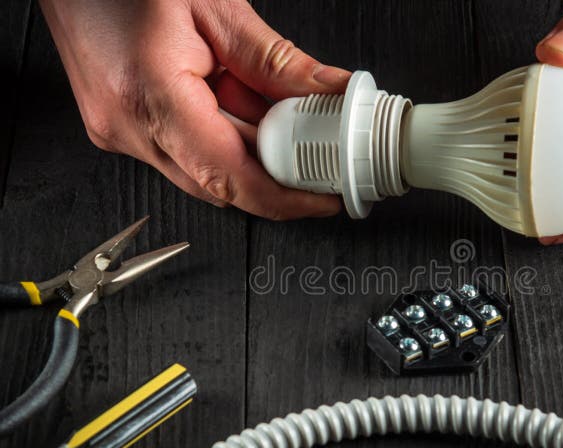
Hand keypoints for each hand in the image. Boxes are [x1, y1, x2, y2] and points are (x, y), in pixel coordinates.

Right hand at [40, 0, 347, 218]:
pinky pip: (184, 153)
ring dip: (250, 155)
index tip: (322, 199)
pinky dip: (223, 141)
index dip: (283, 198)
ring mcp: (119, 132)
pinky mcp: (120, 128)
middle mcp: (127, 126)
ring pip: (204, 172)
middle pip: (220, 183)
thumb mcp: (215, 7)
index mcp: (149, 93)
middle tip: (319, 160)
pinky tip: (241, 110)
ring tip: (280, 120)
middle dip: (275, 177)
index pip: (229, 175)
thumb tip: (329, 93)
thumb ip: (276, 61)